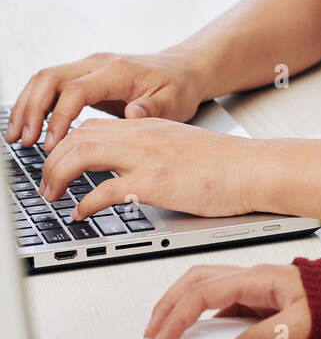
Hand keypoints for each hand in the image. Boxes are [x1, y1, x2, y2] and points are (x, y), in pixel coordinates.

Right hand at [6, 48, 208, 150]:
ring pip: (44, 78)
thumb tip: (132, 115)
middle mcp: (97, 64)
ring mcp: (89, 67)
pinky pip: (51, 84)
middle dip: (30, 109)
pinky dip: (36, 104)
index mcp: (117, 71)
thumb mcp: (173, 102)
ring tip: (16, 137)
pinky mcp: (85, 76)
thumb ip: (152, 110)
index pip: (75, 90)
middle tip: (22, 140)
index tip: (51, 145)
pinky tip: (30, 126)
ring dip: (26, 106)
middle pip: (49, 78)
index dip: (59, 117)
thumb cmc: (177, 88)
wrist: (182, 70)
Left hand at [38, 116, 269, 219]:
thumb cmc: (228, 164)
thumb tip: (131, 169)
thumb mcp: (182, 146)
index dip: (66, 144)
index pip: (93, 125)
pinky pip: (104, 190)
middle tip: (46, 183)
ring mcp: (148, 157)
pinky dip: (84, 203)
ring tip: (53, 195)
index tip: (58, 163)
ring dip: (58, 175)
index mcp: (149, 126)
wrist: (255, 168)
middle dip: (53, 159)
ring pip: (82, 154)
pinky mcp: (155, 182)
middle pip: (79, 136)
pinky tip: (81, 213)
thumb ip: (154, 150)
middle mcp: (143, 135)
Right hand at [144, 262, 311, 338]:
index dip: (177, 319)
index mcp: (256, 279)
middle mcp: (251, 278)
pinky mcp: (258, 298)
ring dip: (179, 304)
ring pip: (204, 285)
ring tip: (164, 327)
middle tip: (151, 331)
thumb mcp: (299, 325)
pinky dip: (200, 313)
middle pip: (194, 281)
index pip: (202, 294)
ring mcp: (253, 287)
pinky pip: (219, 300)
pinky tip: (198, 331)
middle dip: (167, 304)